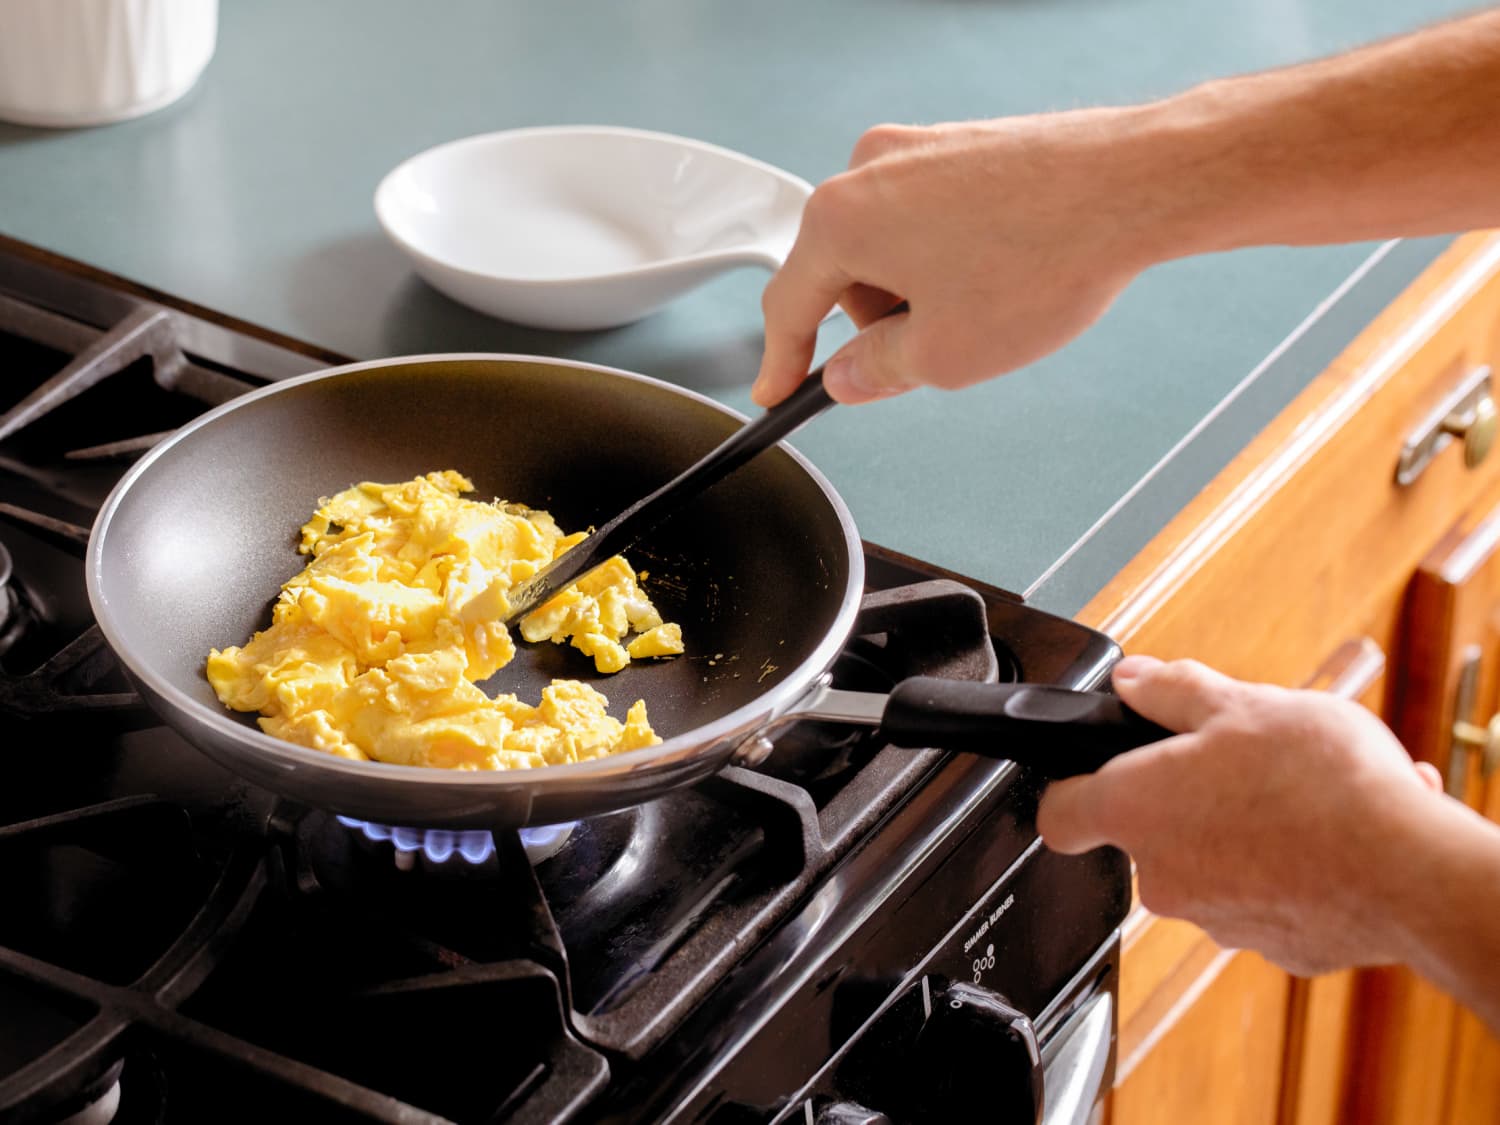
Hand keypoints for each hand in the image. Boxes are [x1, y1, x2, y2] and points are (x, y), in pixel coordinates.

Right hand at [751, 109, 1165, 406]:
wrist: (1134, 187)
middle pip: (842, 274)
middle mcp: (870, 171)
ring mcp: (919, 150)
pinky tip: (1002, 275)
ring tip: (985, 308)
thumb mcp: (942, 354)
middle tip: (932, 355)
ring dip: (917, 291)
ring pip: (889, 247)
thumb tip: (849, 376)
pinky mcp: (963, 147)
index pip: (788, 303)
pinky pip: (931, 219)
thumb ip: (876, 371)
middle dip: (877, 323)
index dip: (781, 362)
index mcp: (842, 218)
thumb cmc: (1043, 257)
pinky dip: (951, 259)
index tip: (777, 392)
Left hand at [1037, 656, 1444, 975]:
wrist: (1411, 872)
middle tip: (1240, 761)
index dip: (1070, 787)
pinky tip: (1335, 834)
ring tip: (1305, 794)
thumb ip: (1171, 691)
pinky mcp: (1275, 946)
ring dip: (1249, 828)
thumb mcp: (1240, 704)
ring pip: (1217, 862)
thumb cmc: (1323, 787)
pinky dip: (1294, 867)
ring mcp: (1217, 920)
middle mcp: (1164, 878)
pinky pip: (1269, 895)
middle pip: (1151, 831)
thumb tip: (1132, 680)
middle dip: (1191, 795)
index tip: (1088, 773)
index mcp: (1136, 812)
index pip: (1059, 813)